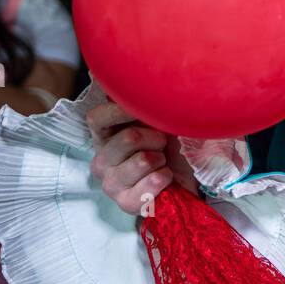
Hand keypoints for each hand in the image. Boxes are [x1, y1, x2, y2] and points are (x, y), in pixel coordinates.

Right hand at [88, 100, 197, 215]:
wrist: (188, 181)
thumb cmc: (171, 148)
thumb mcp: (158, 121)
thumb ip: (141, 105)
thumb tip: (126, 80)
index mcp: (105, 137)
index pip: (97, 118)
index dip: (119, 111)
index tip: (143, 109)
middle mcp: (102, 160)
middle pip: (129, 137)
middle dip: (156, 138)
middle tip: (162, 144)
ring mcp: (110, 183)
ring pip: (143, 160)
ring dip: (162, 160)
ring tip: (162, 164)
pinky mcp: (125, 202)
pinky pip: (152, 183)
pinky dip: (166, 177)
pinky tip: (165, 179)